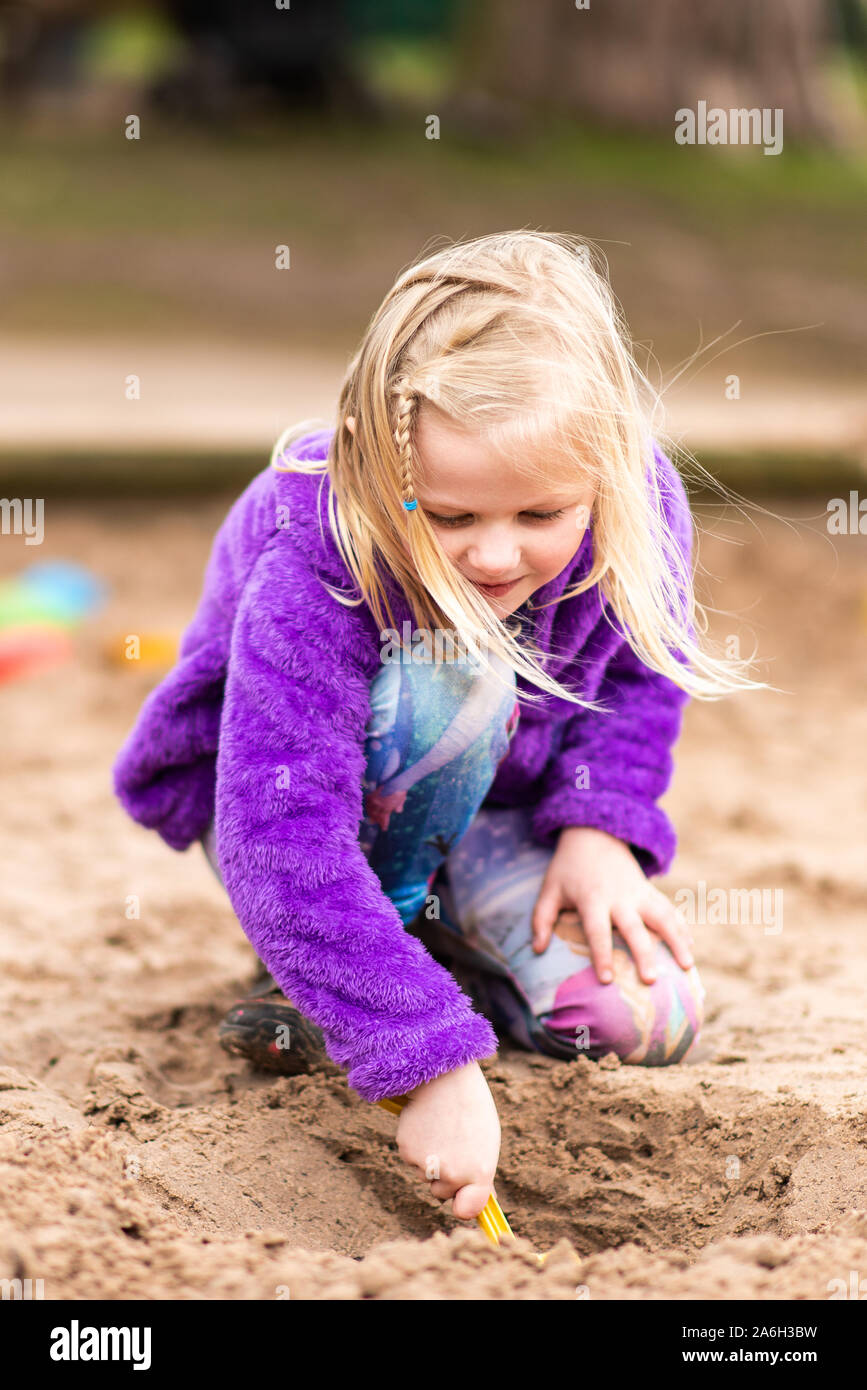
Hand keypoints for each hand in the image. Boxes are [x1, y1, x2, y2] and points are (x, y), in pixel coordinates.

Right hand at [396, 1062, 499, 1219]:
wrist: (444, 1077)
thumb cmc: (470, 1108)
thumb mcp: (487, 1141)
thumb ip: (480, 1174)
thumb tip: (474, 1202)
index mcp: (479, 1172)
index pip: (468, 1210)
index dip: (464, 1207)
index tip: (462, 1202)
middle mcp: (452, 1174)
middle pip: (441, 1193)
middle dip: (445, 1177)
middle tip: (452, 1145)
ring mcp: (427, 1165)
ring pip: (425, 1175)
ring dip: (430, 1160)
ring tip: (441, 1129)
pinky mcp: (407, 1152)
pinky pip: (412, 1160)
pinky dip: (417, 1147)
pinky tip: (426, 1125)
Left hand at [531, 825, 694, 985]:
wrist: (595, 833)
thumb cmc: (568, 868)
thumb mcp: (550, 889)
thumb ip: (541, 919)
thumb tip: (537, 950)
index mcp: (592, 899)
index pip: (597, 931)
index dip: (601, 955)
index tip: (606, 980)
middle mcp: (619, 897)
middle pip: (635, 927)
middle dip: (644, 954)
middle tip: (651, 980)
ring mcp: (639, 892)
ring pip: (662, 916)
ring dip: (676, 940)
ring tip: (688, 966)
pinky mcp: (650, 890)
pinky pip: (670, 908)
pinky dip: (681, 926)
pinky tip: (690, 947)